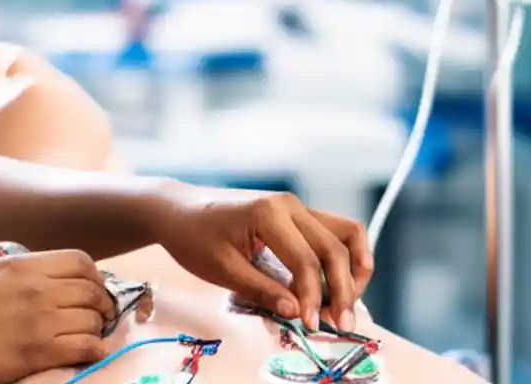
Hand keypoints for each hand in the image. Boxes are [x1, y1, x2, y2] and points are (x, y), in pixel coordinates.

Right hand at [0, 249, 116, 383]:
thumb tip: (37, 269)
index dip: (94, 276)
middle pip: (92, 290)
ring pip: (93, 320)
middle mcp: (33, 288)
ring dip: (96, 329)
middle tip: (99, 315)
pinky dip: (93, 350)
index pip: (80, 260)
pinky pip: (86, 347)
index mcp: (18, 264)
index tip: (92, 289)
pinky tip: (88, 353)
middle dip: (101, 303)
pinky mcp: (34, 354)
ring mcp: (36, 322)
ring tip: (89, 335)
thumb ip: (10, 268)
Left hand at [157, 186, 373, 331]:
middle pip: (334, 248)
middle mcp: (289, 204)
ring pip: (344, 234)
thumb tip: (298, 312)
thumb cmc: (192, 237)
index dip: (312, 298)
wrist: (176, 209)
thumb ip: (262, 290)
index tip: (311, 326)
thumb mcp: (221, 269)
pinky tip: (343, 281)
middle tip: (341, 324)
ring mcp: (295, 206)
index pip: (306, 261)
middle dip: (343, 289)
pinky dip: (344, 256)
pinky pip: (332, 231)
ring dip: (353, 270)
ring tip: (347, 303)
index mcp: (268, 213)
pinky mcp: (295, 214)